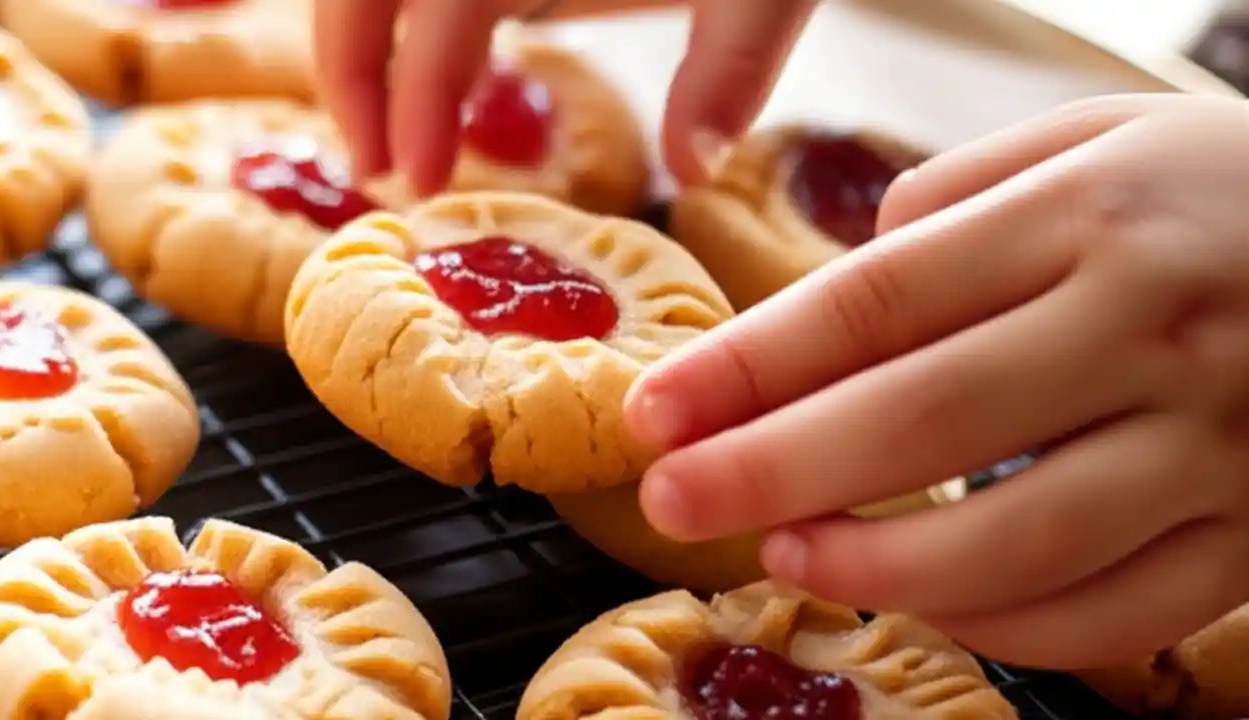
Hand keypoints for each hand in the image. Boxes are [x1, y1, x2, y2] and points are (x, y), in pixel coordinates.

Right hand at [313, 0, 816, 193]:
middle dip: (352, 71)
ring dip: (357, 38)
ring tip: (381, 131)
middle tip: (375, 171)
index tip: (419, 184)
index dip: (414, 96)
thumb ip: (731, 66)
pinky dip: (396, 9)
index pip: (442, 4)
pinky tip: (431, 68)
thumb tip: (692, 169)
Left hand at [624, 93, 1248, 668]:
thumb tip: (841, 294)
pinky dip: (1002, 625)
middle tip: (672, 498)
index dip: (746, 367)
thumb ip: (960, 201)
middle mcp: (1150, 329)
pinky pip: (1115, 614)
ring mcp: (1215, 445)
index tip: (658, 410)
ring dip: (876, 562)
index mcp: (1089, 218)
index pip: (874, 302)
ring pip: (1016, 543)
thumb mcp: (1099, 141)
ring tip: (782, 553)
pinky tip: (922, 597)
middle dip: (768, 472)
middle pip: (918, 421)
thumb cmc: (1223, 190)